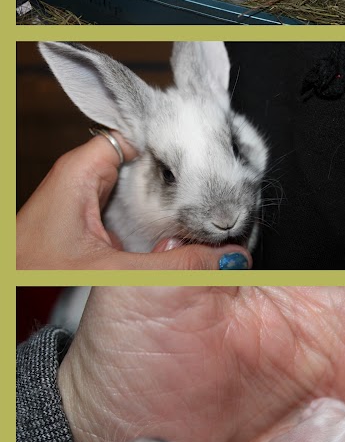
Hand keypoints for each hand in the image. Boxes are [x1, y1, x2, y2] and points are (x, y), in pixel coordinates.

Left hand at [16, 133, 251, 269]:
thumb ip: (173, 265)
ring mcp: (86, 197)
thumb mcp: (113, 271)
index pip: (137, 134)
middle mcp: (83, 178)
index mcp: (80, 172)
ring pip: (141, 184)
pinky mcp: (90, 220)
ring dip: (171, 199)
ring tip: (206, 212)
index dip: (173, 142)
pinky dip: (157, 216)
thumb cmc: (35, 279)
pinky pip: (133, 206)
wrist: (5, 307)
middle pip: (144, 159)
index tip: (210, 158)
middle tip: (217, 191)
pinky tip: (180, 233)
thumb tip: (226, 259)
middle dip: (180, 174)